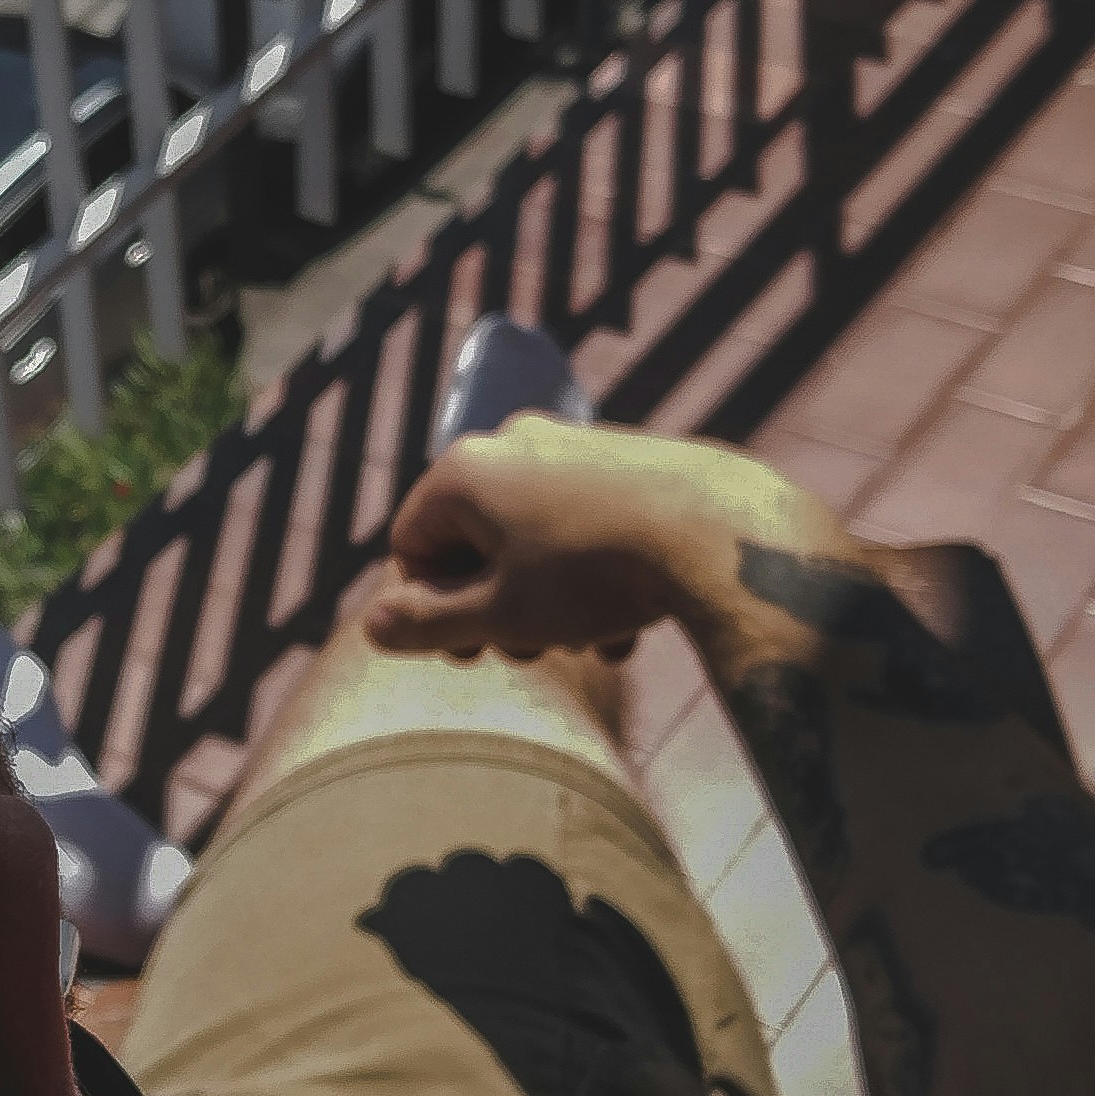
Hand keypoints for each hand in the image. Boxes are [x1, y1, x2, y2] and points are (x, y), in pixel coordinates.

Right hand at [365, 423, 848, 663]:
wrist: (722, 533)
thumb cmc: (598, 574)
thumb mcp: (502, 615)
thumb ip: (428, 624)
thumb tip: (372, 628)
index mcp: (465, 471)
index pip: (411, 546)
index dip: (430, 608)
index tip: (469, 654)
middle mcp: (513, 441)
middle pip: (474, 542)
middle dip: (495, 607)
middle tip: (529, 654)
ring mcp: (573, 444)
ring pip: (534, 539)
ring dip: (548, 602)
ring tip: (588, 643)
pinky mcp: (628, 458)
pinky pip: (584, 525)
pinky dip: (592, 576)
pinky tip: (627, 625)